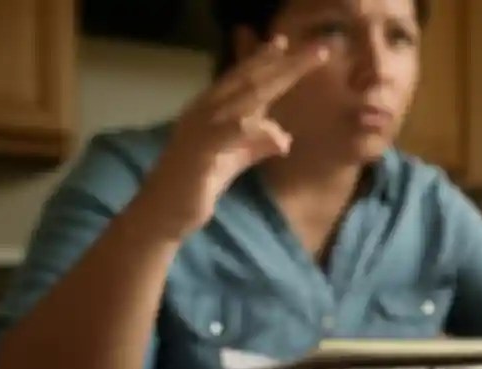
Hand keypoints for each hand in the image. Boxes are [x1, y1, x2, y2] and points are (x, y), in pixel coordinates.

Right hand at [132, 37, 330, 238]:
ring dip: (272, 79)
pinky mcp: (201, 153)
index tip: (286, 42)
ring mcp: (201, 129)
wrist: (164, 213)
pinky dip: (256, 131)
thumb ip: (256, 144)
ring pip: (242, 98)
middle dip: (283, 63)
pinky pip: (232, 134)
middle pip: (250, 80)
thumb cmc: (198, 185)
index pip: (243, 79)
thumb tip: (283, 137)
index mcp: (212, 109)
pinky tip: (280, 138)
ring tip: (297, 65)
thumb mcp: (235, 160)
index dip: (265, 59)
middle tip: (317, 49)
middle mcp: (205, 110)